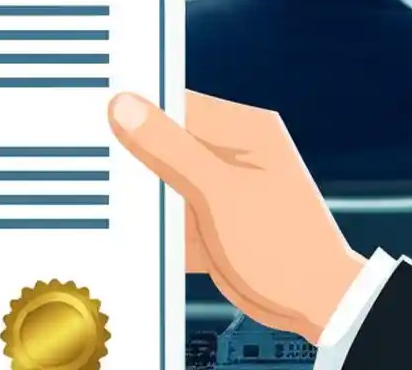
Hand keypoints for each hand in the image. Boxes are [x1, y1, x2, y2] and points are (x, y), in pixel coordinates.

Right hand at [106, 90, 364, 343]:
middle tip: (104, 174)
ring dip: (147, 202)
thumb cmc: (288, 246)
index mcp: (244, 130)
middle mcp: (232, 154)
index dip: (134, 110)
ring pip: (165, 184)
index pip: (176, 104)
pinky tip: (150, 240)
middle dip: (137, 163)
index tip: (94, 118)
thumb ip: (171, 148)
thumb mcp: (220, 192)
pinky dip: (159, 230)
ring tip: (130, 213)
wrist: (318, 306)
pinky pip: (173, 217)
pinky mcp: (213, 223)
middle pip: (166, 145)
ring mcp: (222, 190)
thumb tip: (127, 107)